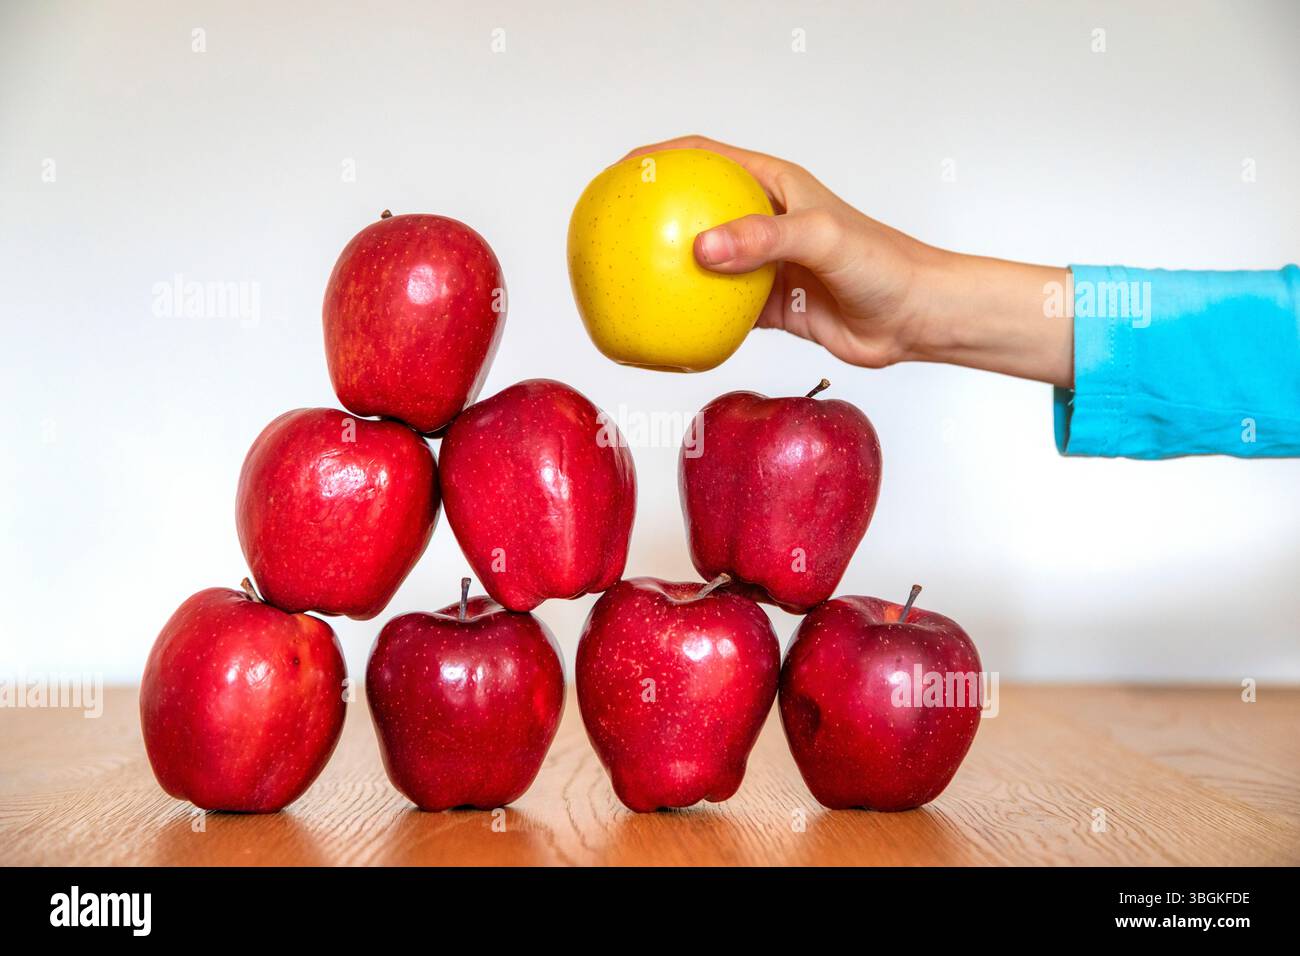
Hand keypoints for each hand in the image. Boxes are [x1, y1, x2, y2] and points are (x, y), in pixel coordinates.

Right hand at [623, 135, 1073, 386]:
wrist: (913, 318)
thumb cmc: (881, 264)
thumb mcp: (821, 239)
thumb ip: (763, 240)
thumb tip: (702, 248)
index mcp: (776, 187)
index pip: (709, 158)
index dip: (664, 157)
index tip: (624, 171)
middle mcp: (768, 222)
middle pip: (699, 210)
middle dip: (657, 216)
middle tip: (613, 229)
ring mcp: (768, 266)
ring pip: (708, 266)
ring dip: (673, 274)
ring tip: (628, 284)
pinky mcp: (772, 307)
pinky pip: (723, 312)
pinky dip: (696, 319)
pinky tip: (667, 332)